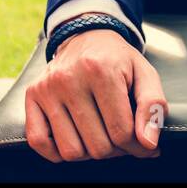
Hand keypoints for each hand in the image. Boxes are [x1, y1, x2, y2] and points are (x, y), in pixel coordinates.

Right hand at [23, 27, 165, 162]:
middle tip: (119, 135)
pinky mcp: (32, 95)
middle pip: (97, 147)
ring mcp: (47, 88)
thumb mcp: (145, 74)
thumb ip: (153, 106)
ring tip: (98, 134)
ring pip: (71, 151)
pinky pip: (39, 142)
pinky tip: (74, 137)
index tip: (142, 143)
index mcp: (100, 70)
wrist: (85, 36)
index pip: (122, 132)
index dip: (137, 146)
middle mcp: (68, 79)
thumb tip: (148, 144)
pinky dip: (57, 151)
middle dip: (115, 149)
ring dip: (89, 151)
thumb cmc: (117, 60)